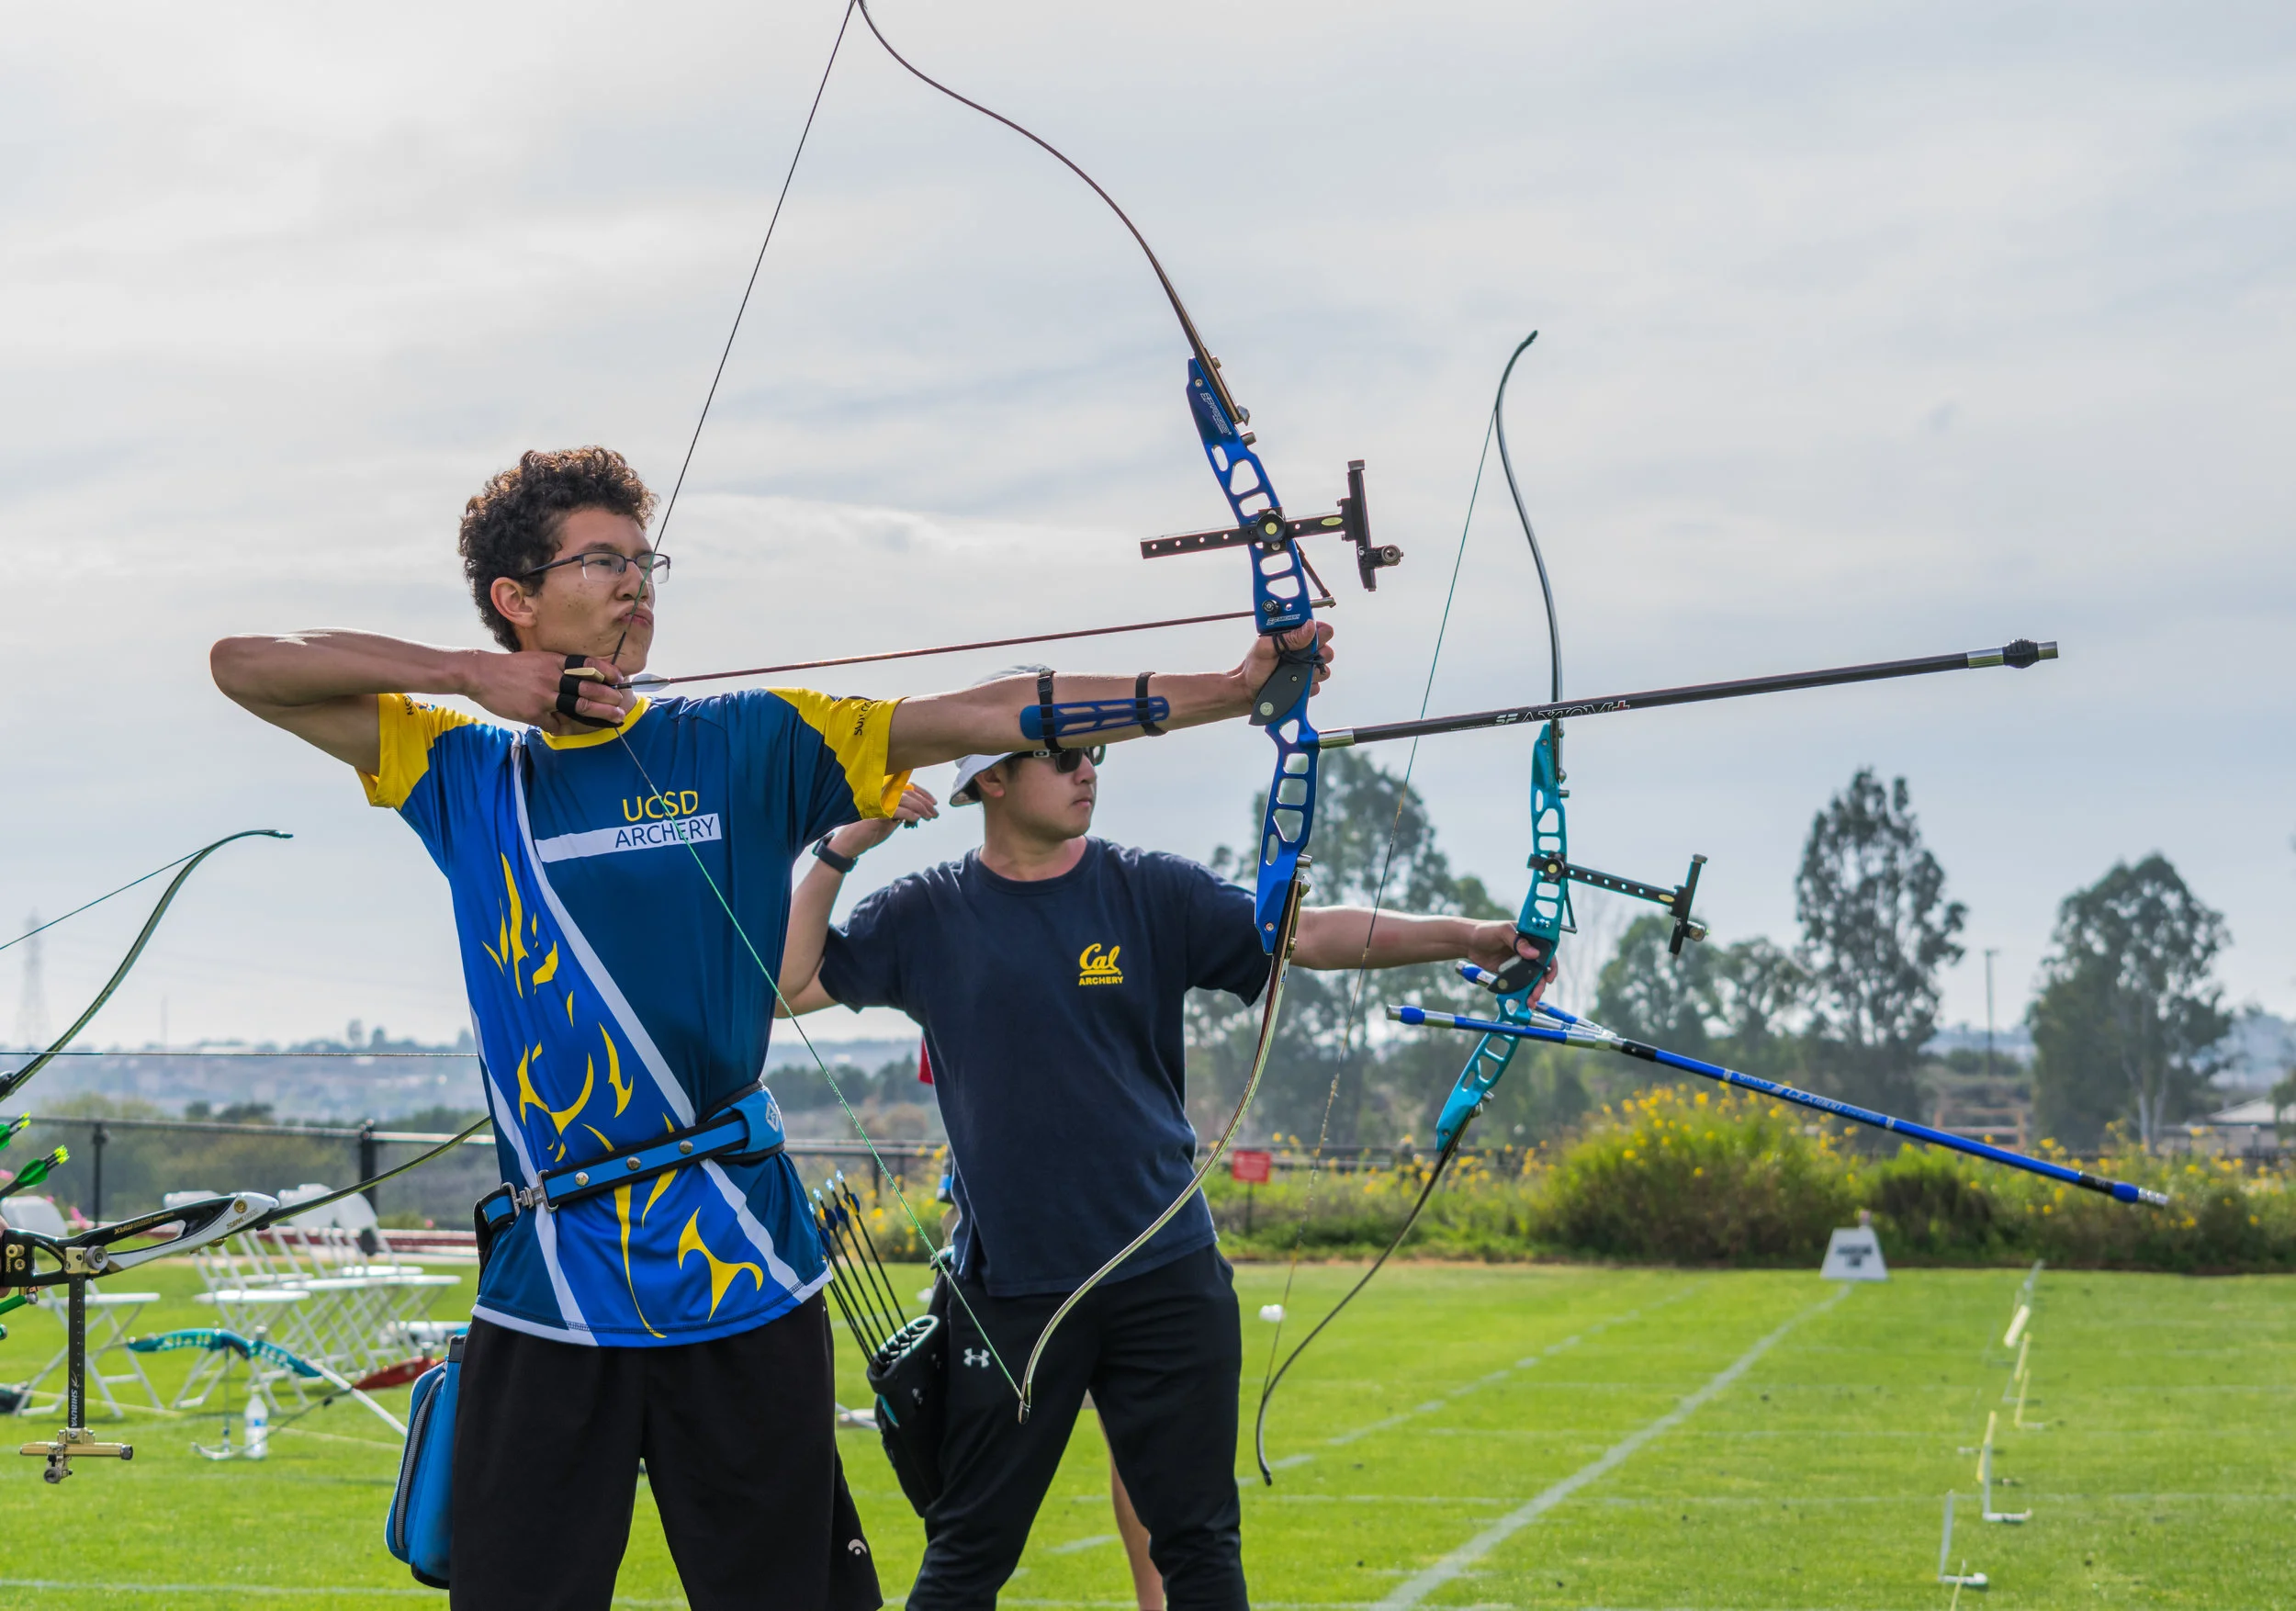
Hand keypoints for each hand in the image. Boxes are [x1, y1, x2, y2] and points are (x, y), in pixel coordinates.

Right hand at [465, 650, 634, 729]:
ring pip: (579, 706)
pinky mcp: (533, 712)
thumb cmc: (510, 667)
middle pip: (588, 687)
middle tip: (621, 703)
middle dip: (609, 696)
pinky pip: (554, 723)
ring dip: (600, 713)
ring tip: (615, 717)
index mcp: (553, 661)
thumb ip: (557, 668)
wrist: (481, 674)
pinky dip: (561, 726)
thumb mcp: (536, 659)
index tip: (619, 677)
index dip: (605, 670)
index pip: (586, 664)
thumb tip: (578, 680)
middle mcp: (552, 677)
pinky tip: (563, 727)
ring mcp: (543, 695)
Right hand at [827, 784, 940, 858]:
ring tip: (929, 817)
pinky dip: (909, 813)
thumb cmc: (869, 832)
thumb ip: (901, 814)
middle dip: (925, 803)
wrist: (851, 844)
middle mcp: (880, 793)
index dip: (923, 793)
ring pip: (905, 798)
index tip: (934, 803)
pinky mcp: (875, 812)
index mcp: (884, 794)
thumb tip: (919, 812)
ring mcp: (877, 801)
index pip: (907, 786)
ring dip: (920, 808)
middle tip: (935, 813)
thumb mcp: (890, 821)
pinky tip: (916, 819)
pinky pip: (896, 809)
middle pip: (909, 791)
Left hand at [1237, 620, 1335, 705]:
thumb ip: (1287, 638)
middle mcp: (1302, 651)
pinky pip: (1317, 686)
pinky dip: (1308, 686)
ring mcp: (1305, 669)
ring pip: (1324, 668)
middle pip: (1326, 648)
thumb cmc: (1253, 667)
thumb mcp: (1266, 648)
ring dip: (1314, 671)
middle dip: (1321, 652)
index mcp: (1293, 636)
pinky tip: (1294, 685)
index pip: (1317, 628)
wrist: (1247, 692)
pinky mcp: (1305, 685)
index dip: (1320, 631)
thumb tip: (1309, 627)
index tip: (1314, 637)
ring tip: (1296, 673)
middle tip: (1306, 656)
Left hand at [1465, 922, 1555, 997]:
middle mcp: (1527, 952)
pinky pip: (1519, 984)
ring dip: (1533, 991)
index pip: (1547, 951)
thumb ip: (1518, 942)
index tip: (1549, 976)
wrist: (1468, 942)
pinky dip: (1521, 993)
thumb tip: (1534, 954)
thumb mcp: (1503, 931)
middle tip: (1536, 994)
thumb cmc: (1485, 930)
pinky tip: (1521, 1000)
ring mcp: (1519, 963)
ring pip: (1531, 979)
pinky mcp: (1510, 973)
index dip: (1551, 964)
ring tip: (1530, 1001)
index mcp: (1530, 938)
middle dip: (1541, 984)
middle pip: (1541, 970)